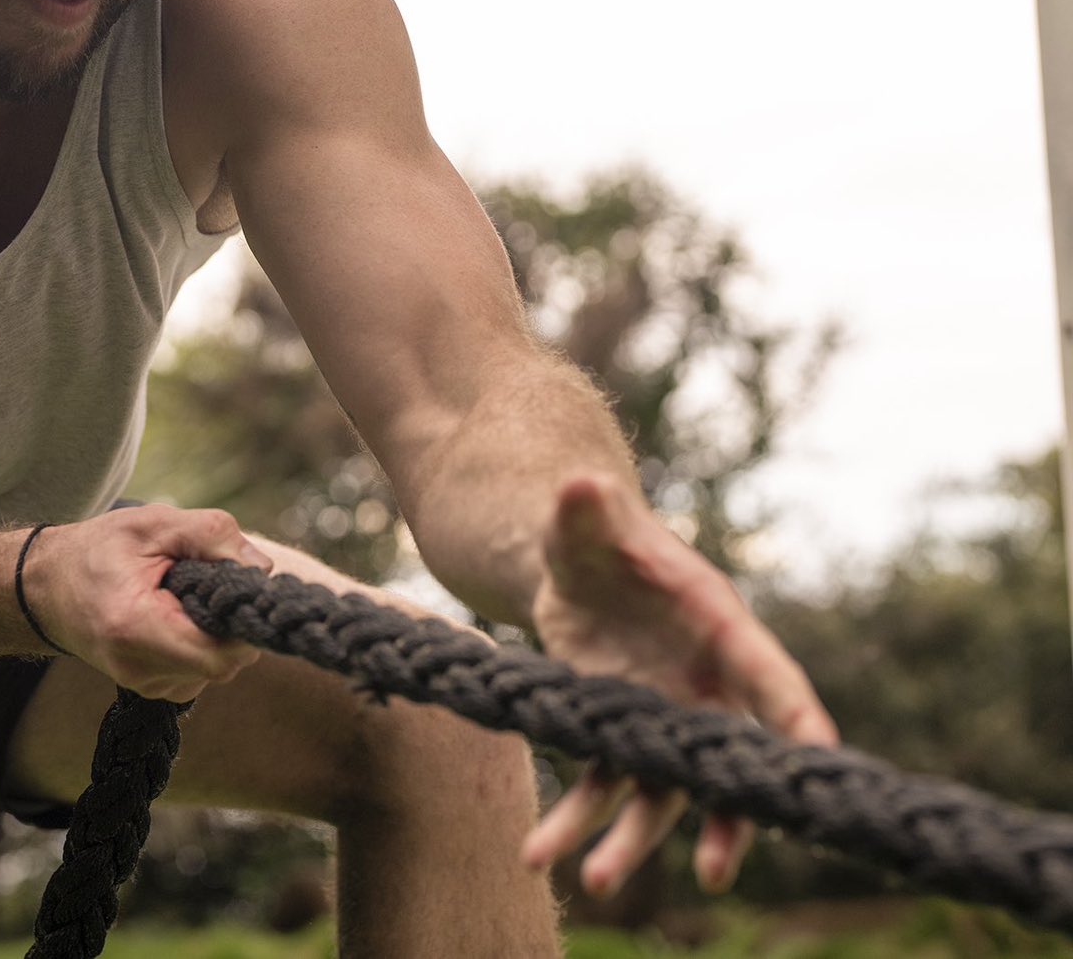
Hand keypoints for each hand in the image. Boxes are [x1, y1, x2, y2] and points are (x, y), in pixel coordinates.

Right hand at [30, 504, 275, 701]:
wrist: (45, 588)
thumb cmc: (97, 550)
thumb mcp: (153, 524)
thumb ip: (211, 535)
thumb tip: (261, 568)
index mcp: (135, 628)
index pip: (219, 655)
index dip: (242, 626)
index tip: (240, 590)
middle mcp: (139, 669)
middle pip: (223, 664)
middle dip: (230, 625)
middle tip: (209, 585)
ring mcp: (144, 685)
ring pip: (215, 670)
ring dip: (215, 634)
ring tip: (182, 598)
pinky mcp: (150, 689)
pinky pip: (198, 673)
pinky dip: (200, 644)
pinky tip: (176, 617)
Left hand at [520, 476, 837, 898]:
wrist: (570, 560)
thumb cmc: (593, 534)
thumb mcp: (583, 520)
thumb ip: (584, 510)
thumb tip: (577, 482)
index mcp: (718, 626)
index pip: (770, 676)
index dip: (797, 719)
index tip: (821, 763)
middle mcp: (703, 684)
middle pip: (726, 760)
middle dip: (727, 819)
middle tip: (718, 872)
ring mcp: (662, 717)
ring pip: (659, 791)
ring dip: (631, 841)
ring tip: (592, 881)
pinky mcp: (616, 734)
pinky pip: (605, 786)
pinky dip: (579, 822)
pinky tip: (543, 854)